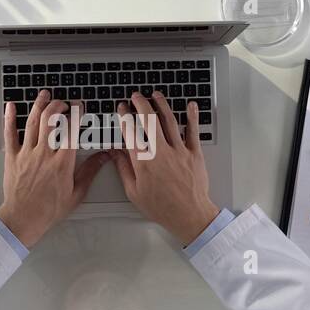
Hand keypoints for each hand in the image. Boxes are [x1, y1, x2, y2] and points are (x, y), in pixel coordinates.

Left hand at [0, 90, 109, 248]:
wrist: (24, 218)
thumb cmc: (49, 209)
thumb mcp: (77, 193)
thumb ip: (90, 171)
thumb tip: (103, 157)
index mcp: (63, 162)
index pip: (72, 130)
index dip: (77, 113)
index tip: (79, 106)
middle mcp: (45, 153)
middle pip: (52, 120)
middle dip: (58, 105)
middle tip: (63, 102)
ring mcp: (27, 153)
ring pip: (33, 122)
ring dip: (39, 105)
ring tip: (44, 94)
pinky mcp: (12, 157)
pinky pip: (10, 134)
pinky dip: (10, 118)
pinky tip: (11, 106)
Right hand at [113, 92, 219, 245]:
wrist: (188, 215)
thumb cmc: (161, 207)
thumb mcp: (134, 192)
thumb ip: (124, 169)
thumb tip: (115, 153)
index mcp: (143, 162)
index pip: (130, 132)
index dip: (125, 116)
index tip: (122, 108)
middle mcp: (160, 152)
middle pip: (149, 120)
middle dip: (141, 104)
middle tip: (136, 96)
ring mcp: (179, 151)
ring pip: (169, 121)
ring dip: (161, 104)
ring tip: (155, 95)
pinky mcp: (194, 154)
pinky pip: (193, 131)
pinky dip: (192, 116)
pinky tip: (190, 105)